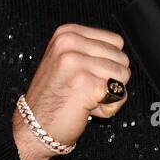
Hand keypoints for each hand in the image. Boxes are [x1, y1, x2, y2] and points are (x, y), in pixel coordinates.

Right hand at [12, 23, 130, 159]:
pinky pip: (118, 93)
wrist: (36, 126)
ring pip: (123, 75)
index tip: (88, 76)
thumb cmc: (55, 97)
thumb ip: (92, 52)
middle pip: (121, 58)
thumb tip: (124, 57)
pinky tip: (90, 109)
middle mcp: (70, 42)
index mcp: (67, 33)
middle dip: (111, 79)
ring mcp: (76, 62)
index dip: (110, 63)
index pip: (116, 41)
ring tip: (87, 99)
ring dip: (111, 94)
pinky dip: (110, 107)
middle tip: (87, 91)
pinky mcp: (85, 82)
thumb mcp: (67, 61)